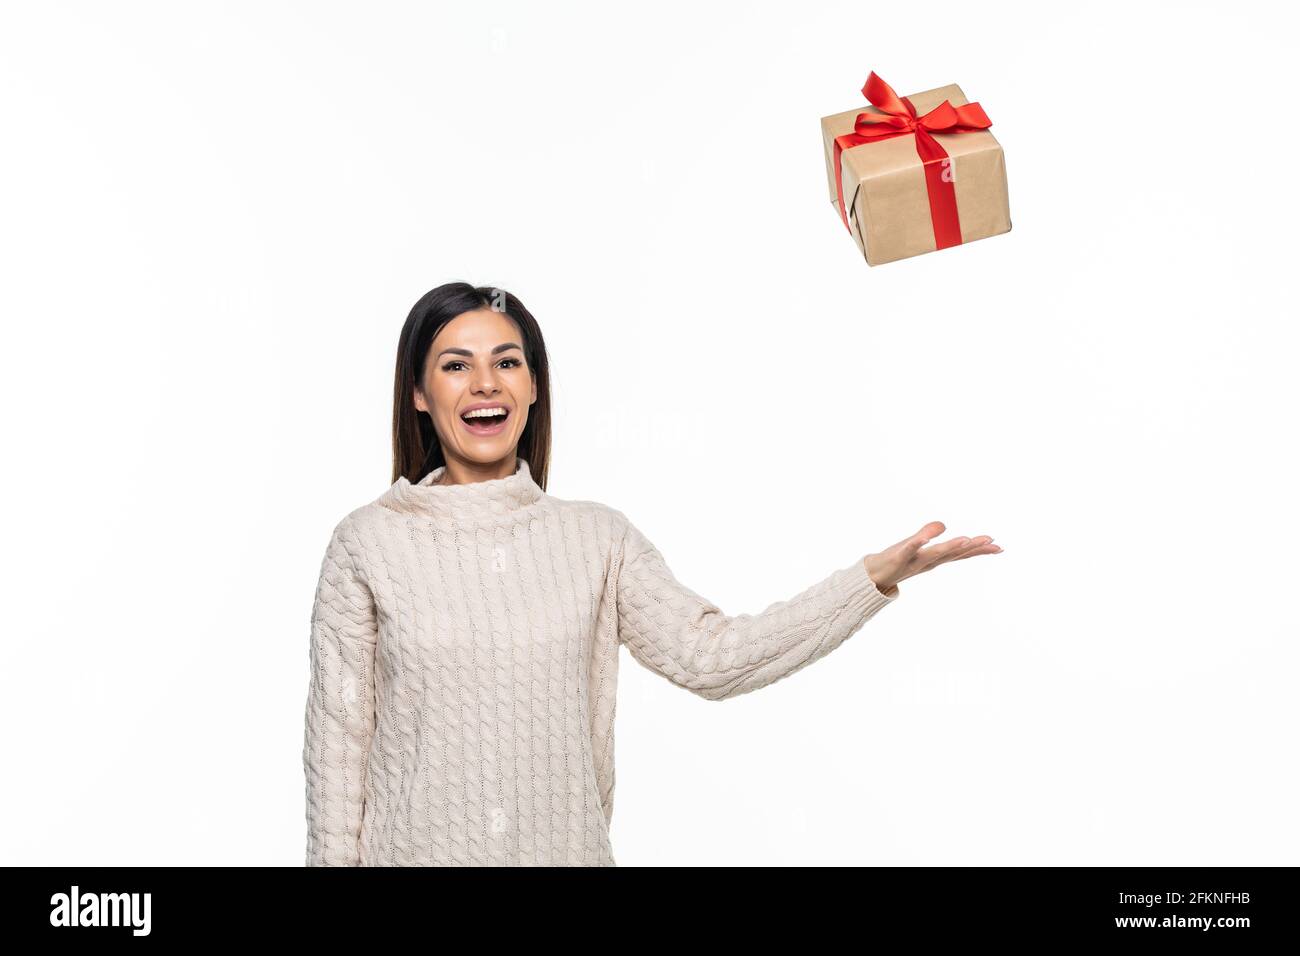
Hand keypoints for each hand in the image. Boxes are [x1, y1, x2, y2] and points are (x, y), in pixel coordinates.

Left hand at [863, 521, 1001, 595]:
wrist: (874, 575)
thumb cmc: (898, 560)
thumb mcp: (916, 544)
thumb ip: (930, 534)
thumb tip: (944, 525)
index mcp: (935, 558)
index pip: (960, 553)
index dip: (979, 550)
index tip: (999, 547)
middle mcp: (928, 560)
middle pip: (953, 553)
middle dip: (972, 548)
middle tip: (991, 542)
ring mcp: (914, 560)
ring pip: (935, 553)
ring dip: (950, 547)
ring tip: (966, 539)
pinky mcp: (898, 557)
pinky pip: (908, 550)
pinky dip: (915, 544)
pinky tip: (922, 538)